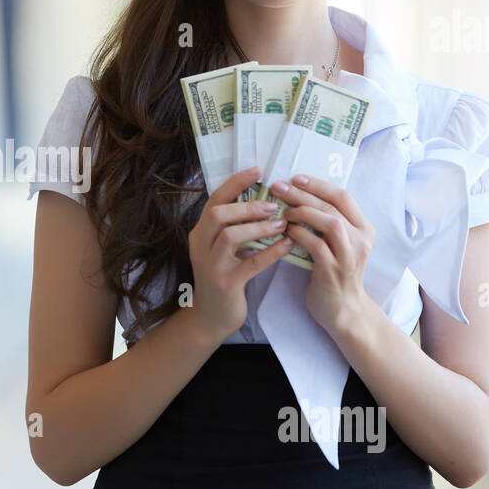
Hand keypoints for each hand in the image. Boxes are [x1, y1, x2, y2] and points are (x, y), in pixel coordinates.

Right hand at [186, 165, 294, 343]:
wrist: (210, 318)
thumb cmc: (223, 278)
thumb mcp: (222, 250)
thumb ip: (235, 228)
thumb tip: (264, 202)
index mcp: (200, 232)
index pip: (214, 200)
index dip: (235, 183)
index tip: (257, 170)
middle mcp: (200, 245)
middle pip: (218, 214)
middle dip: (248, 205)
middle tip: (274, 204)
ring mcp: (211, 265)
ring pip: (231, 236)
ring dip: (259, 226)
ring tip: (282, 223)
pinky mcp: (226, 283)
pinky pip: (251, 263)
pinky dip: (271, 252)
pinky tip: (288, 245)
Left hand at [270, 174, 376, 333]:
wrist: (343, 310)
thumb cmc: (334, 273)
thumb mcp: (338, 244)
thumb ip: (327, 223)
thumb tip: (299, 196)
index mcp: (363, 228)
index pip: (343, 196)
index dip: (318, 184)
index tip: (296, 177)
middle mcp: (361, 239)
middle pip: (333, 206)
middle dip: (304, 194)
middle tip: (279, 186)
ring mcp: (349, 256)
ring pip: (330, 223)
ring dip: (303, 212)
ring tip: (283, 211)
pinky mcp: (334, 271)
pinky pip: (316, 246)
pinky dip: (299, 235)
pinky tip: (285, 231)